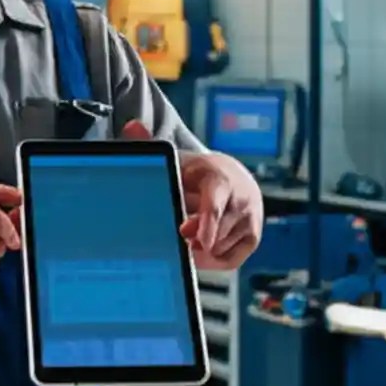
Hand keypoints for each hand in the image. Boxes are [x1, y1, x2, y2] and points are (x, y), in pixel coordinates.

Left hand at [122, 121, 261, 269]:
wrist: (231, 177)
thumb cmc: (197, 172)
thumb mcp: (177, 159)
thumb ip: (151, 144)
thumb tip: (131, 126)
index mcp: (220, 176)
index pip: (214, 202)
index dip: (202, 222)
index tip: (185, 233)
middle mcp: (241, 197)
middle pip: (213, 232)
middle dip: (192, 239)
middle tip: (176, 234)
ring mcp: (250, 218)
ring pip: (217, 248)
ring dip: (199, 247)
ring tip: (190, 229)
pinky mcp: (253, 237)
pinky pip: (229, 260)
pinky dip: (211, 260)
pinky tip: (199, 248)